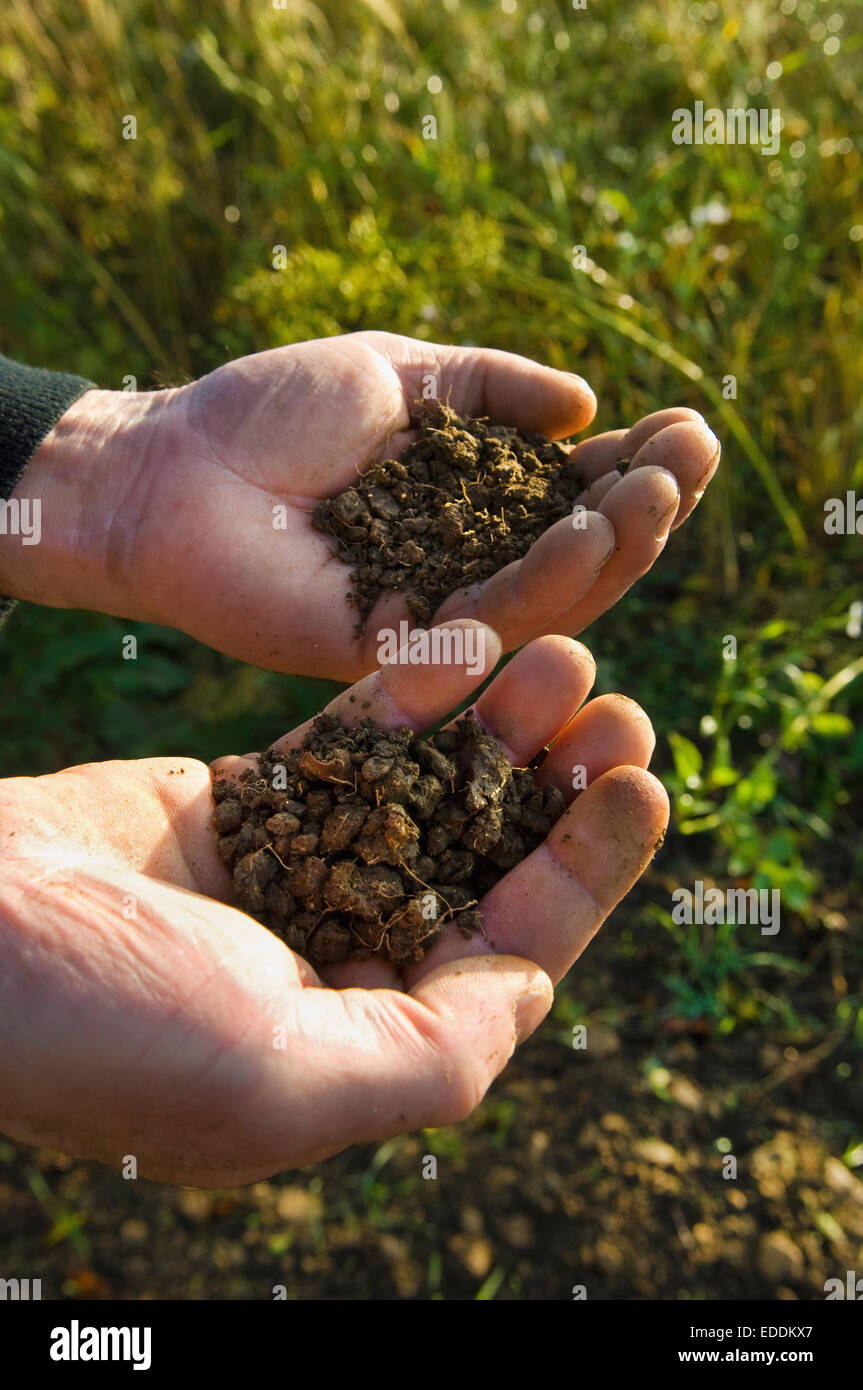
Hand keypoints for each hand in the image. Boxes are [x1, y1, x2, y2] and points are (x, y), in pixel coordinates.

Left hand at [0, 332, 719, 679]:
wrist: (171, 468)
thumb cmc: (270, 414)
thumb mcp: (402, 375)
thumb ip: (493, 389)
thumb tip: (588, 405)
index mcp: (471, 507)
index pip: (572, 496)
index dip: (632, 468)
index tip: (686, 427)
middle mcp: (465, 568)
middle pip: (578, 555)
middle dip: (643, 507)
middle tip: (693, 457)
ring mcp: (434, 616)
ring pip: (546, 599)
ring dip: (611, 545)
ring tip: (657, 490)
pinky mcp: (393, 655)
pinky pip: (481, 627)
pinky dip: (536, 585)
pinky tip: (584, 533)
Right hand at [0, 623, 666, 1185]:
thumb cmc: (108, 1022)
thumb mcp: (287, 1077)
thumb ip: (431, 1052)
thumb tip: (530, 993)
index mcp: (351, 1046)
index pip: (504, 955)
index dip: (583, 873)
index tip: (642, 786)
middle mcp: (327, 963)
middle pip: (476, 863)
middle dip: (550, 790)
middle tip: (620, 708)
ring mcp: (284, 878)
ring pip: (420, 794)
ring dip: (493, 731)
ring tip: (565, 655)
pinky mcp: (239, 806)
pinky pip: (341, 746)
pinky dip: (402, 700)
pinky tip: (466, 646)